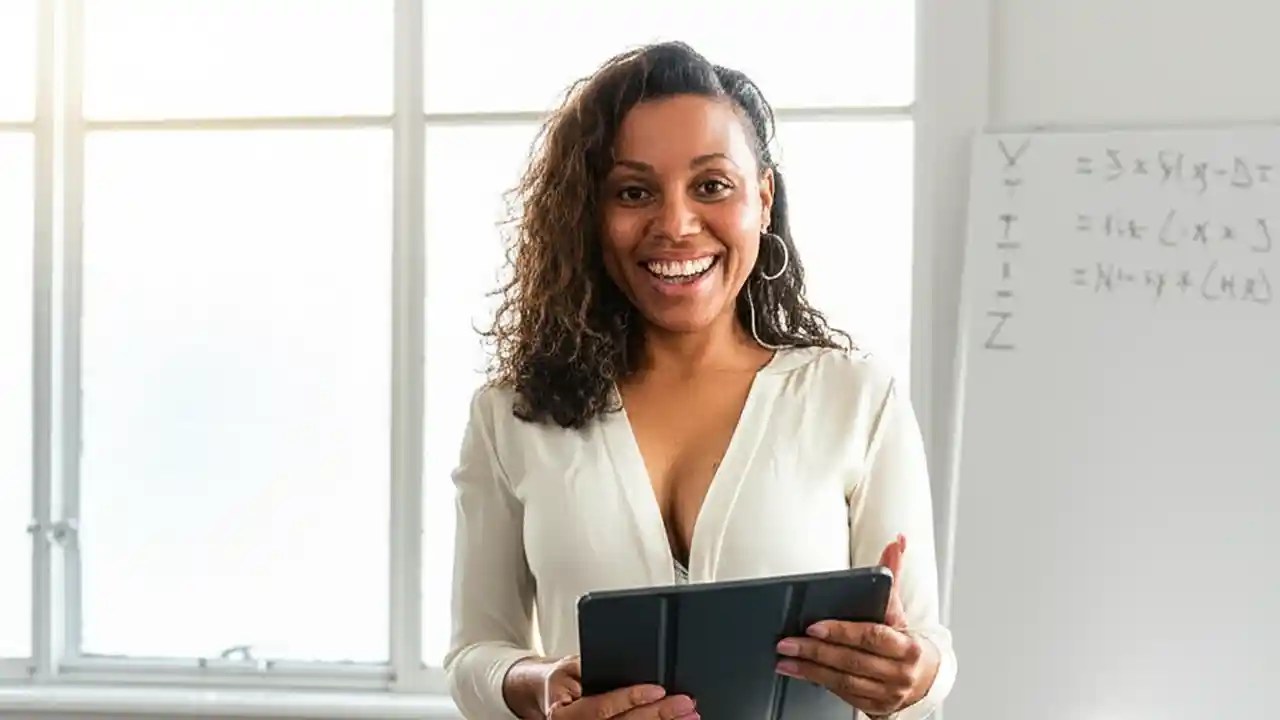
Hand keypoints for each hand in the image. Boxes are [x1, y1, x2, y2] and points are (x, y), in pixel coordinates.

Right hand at [538, 656, 698, 719]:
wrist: (548, 698)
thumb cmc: (562, 681)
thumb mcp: (570, 667)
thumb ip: (596, 668)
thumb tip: (626, 663)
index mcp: (563, 714)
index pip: (602, 708)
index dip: (631, 698)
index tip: (658, 689)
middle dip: (658, 715)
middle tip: (684, 703)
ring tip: (688, 717)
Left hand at [774, 534, 939, 716]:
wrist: (925, 678)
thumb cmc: (905, 638)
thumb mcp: (900, 608)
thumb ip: (893, 573)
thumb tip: (896, 542)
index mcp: (907, 646)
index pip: (871, 636)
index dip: (842, 632)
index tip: (815, 626)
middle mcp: (899, 672)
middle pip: (852, 659)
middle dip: (815, 650)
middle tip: (787, 642)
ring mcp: (887, 692)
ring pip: (843, 679)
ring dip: (810, 669)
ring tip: (785, 658)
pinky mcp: (875, 706)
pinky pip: (841, 693)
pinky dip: (817, 680)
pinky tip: (798, 671)